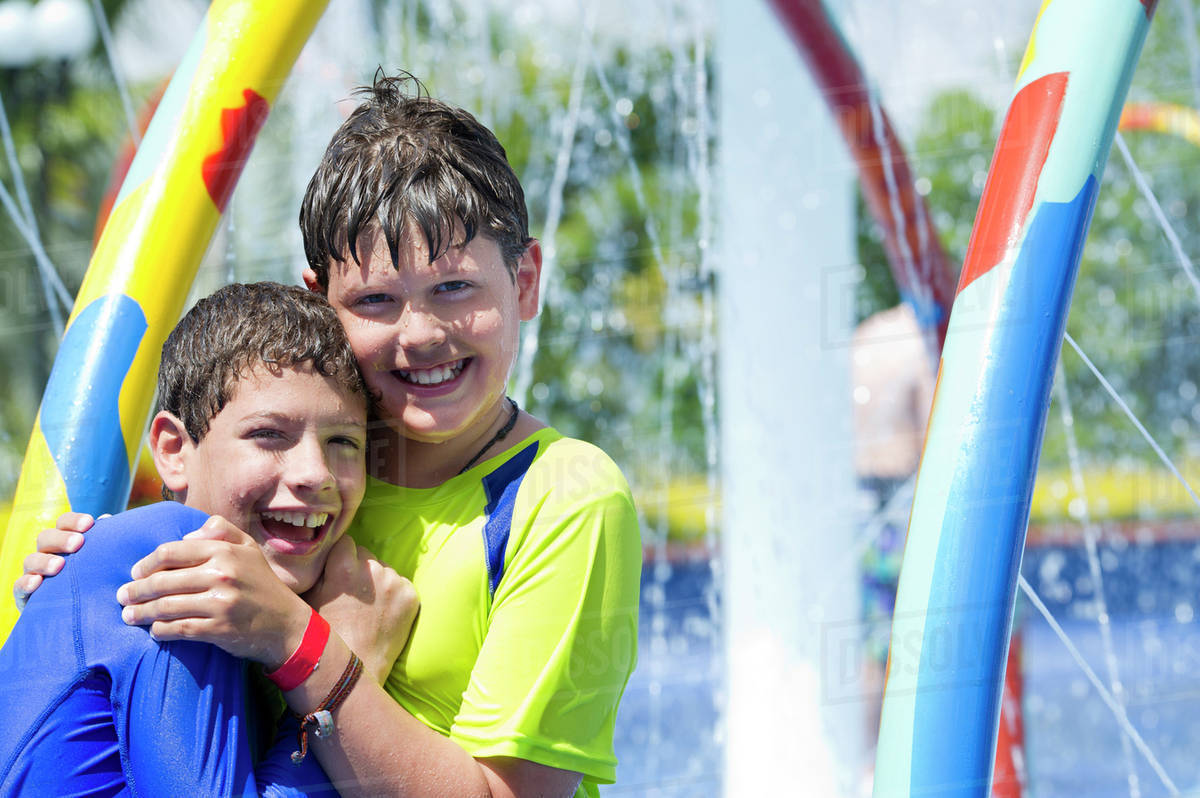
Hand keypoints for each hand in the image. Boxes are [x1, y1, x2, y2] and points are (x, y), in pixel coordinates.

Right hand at [13, 512, 94, 609]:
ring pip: (31, 560)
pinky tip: (37, 582)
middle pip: (45, 538)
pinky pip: (19, 586)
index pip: (64, 523)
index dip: (74, 520)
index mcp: (64, 541)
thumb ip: (102, 543)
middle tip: (77, 543)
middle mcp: (47, 553)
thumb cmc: (92, 579)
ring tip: (59, 565)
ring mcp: (34, 573)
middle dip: (61, 538)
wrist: (76, 613)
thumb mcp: (99, 561)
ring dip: (44, 561)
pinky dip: (26, 583)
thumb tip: (108, 519)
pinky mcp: (25, 595)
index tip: (89, 523)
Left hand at [116, 515, 310, 668]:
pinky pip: (178, 629)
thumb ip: (222, 530)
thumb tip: (188, 532)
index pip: (171, 551)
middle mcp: (221, 574)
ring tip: (129, 615)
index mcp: (224, 551)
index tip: (136, 573)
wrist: (286, 624)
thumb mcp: (249, 548)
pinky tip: (154, 631)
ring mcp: (220, 603)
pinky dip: (160, 631)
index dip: (146, 563)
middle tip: (123, 597)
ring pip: (166, 606)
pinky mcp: (218, 629)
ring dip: (141, 612)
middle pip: (163, 580)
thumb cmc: (262, 584)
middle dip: (136, 590)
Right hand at [303, 536, 418, 683]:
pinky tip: (381, 614)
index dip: (339, 558)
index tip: (336, 574)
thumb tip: (314, 551)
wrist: (352, 673)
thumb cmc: (322, 638)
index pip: (344, 543)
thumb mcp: (307, 599)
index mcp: (343, 565)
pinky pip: (400, 584)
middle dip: (358, 568)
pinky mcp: (411, 596)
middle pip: (365, 555)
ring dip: (376, 581)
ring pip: (383, 569)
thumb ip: (315, 571)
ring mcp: (394, 582)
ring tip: (366, 608)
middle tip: (350, 594)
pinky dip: (393, 594)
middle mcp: (372, 568)